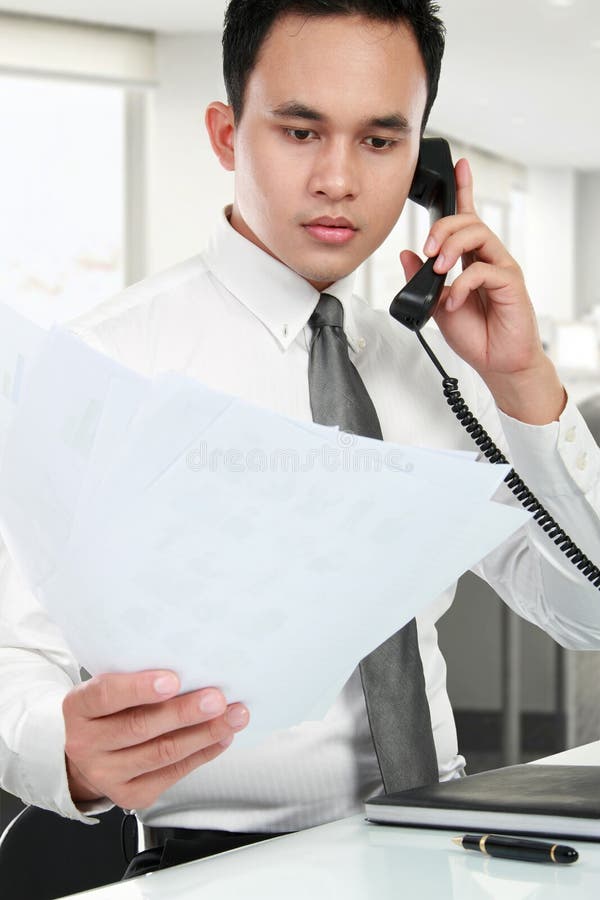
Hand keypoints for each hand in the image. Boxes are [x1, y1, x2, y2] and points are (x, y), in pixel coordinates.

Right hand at [63, 670, 248, 808]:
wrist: (89, 752)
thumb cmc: (109, 710)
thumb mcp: (110, 686)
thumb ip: (137, 677)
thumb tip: (191, 665)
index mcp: (79, 707)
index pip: (106, 695)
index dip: (140, 688)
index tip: (173, 680)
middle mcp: (86, 743)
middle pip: (140, 727)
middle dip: (184, 712)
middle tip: (216, 699)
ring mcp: (106, 773)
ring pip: (161, 753)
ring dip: (204, 734)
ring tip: (232, 716)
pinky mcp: (129, 795)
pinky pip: (172, 773)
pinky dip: (202, 754)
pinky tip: (221, 738)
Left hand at [400, 158, 565, 424]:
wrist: (497, 363)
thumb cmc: (475, 335)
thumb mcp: (436, 304)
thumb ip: (422, 279)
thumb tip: (406, 254)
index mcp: (471, 260)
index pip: (468, 217)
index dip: (464, 189)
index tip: (458, 166)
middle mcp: (488, 258)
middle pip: (469, 221)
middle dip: (443, 227)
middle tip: (427, 248)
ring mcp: (501, 269)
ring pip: (479, 235)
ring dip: (451, 247)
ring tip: (437, 268)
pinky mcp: (510, 284)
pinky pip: (484, 270)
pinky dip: (461, 284)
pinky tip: (452, 301)